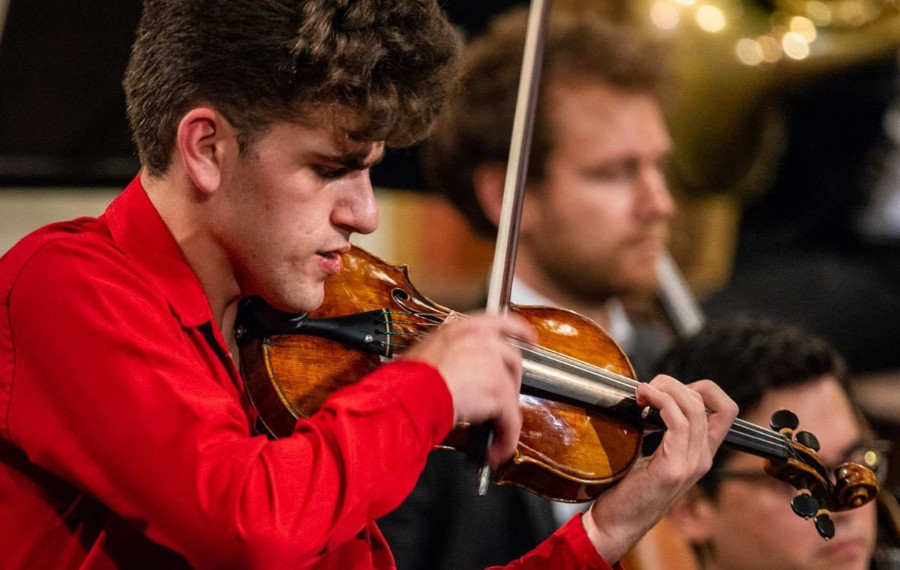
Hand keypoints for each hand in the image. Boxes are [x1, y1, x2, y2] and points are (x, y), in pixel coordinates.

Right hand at [400, 312, 535, 467]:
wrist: (410, 393)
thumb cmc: (408, 378)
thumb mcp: (427, 353)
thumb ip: (448, 356)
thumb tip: (450, 374)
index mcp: (466, 329)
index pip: (502, 322)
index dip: (520, 331)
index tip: (529, 338)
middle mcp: (484, 342)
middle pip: (512, 362)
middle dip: (509, 384)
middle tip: (499, 402)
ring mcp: (494, 366)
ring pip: (511, 394)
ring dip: (504, 417)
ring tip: (492, 435)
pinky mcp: (499, 392)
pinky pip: (510, 420)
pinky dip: (505, 439)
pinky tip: (495, 450)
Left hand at [582, 375, 737, 562]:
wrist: (616, 522)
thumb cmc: (628, 487)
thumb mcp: (650, 452)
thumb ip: (659, 430)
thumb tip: (649, 396)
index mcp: (700, 452)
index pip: (725, 409)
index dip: (700, 388)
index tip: (667, 390)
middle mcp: (702, 457)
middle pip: (709, 401)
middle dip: (674, 384)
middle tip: (646, 389)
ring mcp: (691, 464)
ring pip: (694, 408)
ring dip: (666, 389)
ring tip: (642, 392)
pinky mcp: (674, 468)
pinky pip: (678, 422)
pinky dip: (661, 402)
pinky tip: (643, 399)